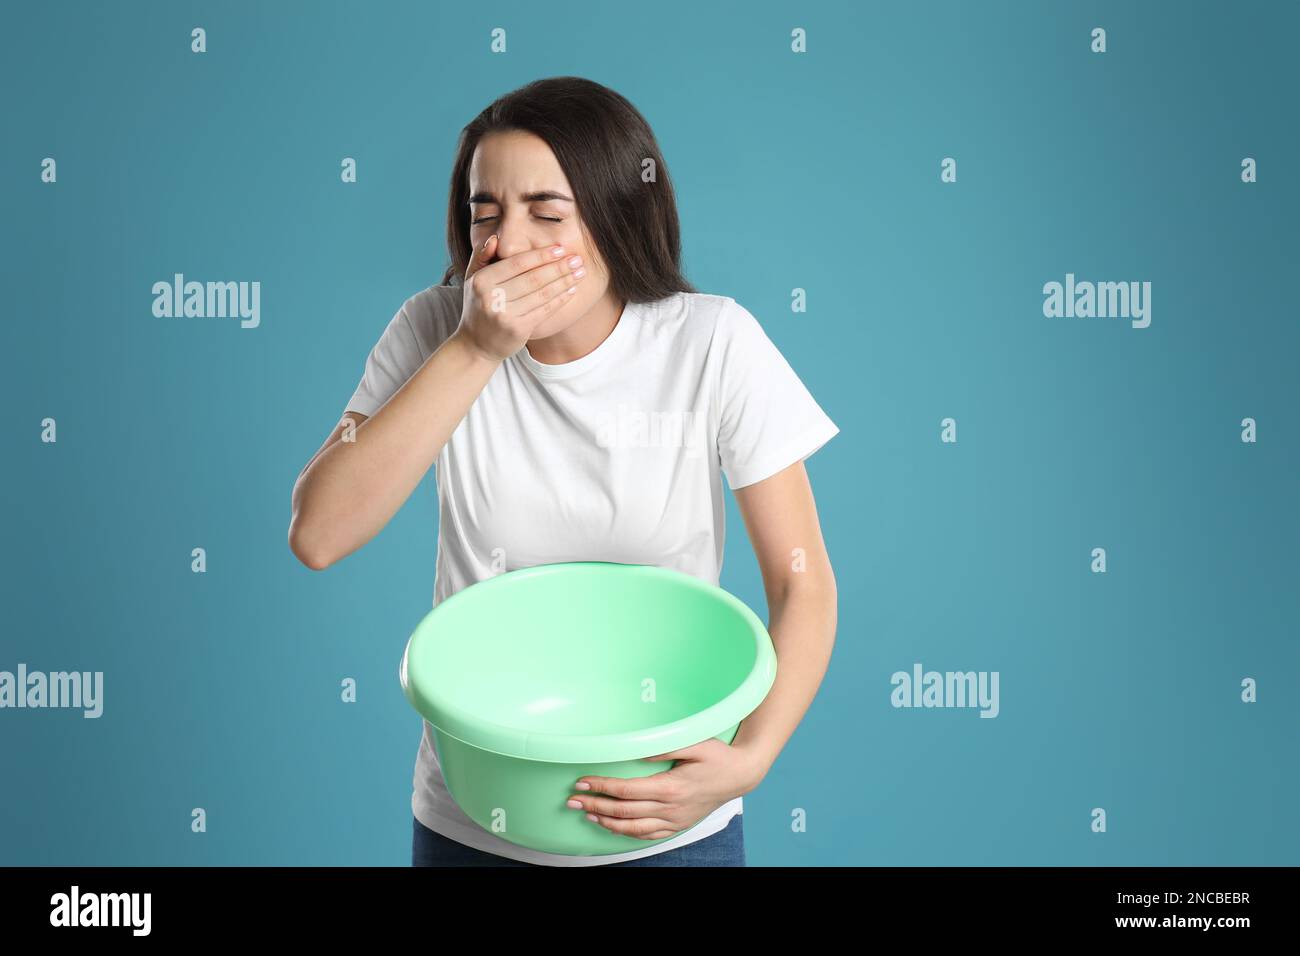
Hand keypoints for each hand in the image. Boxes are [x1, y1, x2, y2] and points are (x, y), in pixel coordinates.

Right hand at [454, 233, 586, 361]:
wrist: (475, 345)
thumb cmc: (478, 307)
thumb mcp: (472, 280)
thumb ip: (482, 257)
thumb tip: (495, 238)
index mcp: (481, 281)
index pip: (517, 263)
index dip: (541, 255)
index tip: (560, 249)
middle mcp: (492, 297)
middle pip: (533, 278)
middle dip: (558, 267)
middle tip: (577, 259)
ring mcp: (505, 315)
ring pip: (541, 294)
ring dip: (564, 282)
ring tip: (580, 272)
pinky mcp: (518, 330)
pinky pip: (544, 311)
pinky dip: (560, 299)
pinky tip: (571, 290)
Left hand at [566, 739, 762, 840]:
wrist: (741, 775)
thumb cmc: (718, 756)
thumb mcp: (695, 743)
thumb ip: (664, 746)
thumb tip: (636, 750)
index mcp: (671, 787)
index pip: (627, 791)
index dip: (602, 787)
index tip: (583, 782)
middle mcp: (671, 808)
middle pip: (624, 811)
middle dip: (595, 805)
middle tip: (572, 800)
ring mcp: (675, 820)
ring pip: (633, 828)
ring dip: (607, 822)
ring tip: (587, 813)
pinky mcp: (678, 825)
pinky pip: (648, 835)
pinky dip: (627, 833)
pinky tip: (613, 825)